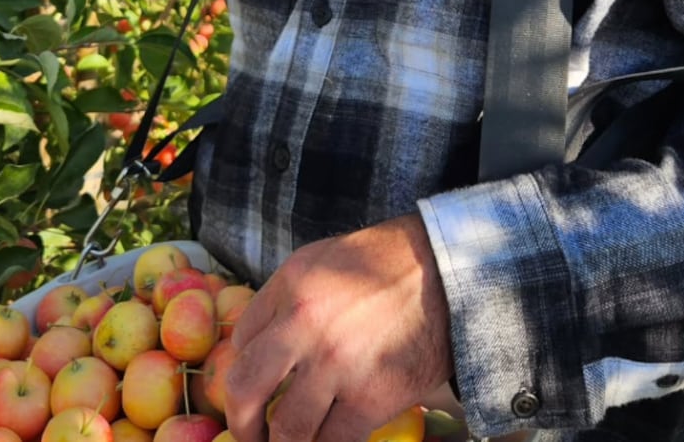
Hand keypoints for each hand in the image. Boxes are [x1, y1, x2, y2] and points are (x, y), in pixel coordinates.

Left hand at [224, 213, 452, 441]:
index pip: (240, 342)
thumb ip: (283, 298)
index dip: (244, 368)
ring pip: (287, 430)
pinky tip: (326, 440)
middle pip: (244, 388)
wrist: (443, 272)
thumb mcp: (318, 260)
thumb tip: (257, 345)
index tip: (253, 385)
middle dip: (241, 421)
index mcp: (290, 288)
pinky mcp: (373, 398)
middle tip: (249, 434)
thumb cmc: (381, 264)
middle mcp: (305, 325)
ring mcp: (338, 365)